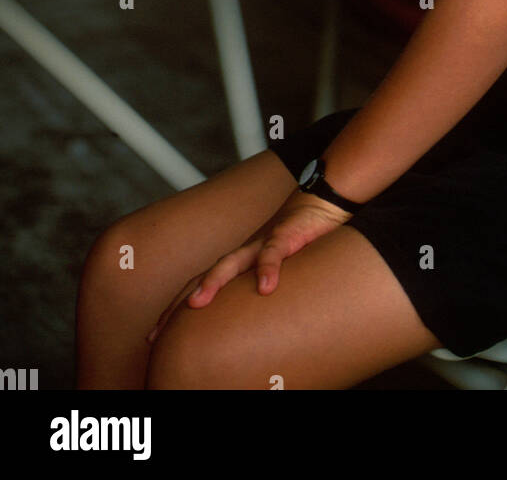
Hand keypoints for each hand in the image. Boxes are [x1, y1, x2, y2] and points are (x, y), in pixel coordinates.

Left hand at [145, 192, 350, 343]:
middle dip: (180, 302)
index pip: (200, 286)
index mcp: (239, 263)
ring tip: (198, 302)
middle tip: (159, 330)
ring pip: (231, 263)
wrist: (319, 203)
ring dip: (213, 282)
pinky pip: (274, 253)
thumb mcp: (277, 269)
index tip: (155, 335)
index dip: (177, 308)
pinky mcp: (285, 236)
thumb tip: (252, 320)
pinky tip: (266, 287)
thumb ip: (262, 290)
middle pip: (204, 277)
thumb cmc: (298, 241)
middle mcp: (243, 254)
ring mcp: (261, 244)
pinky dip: (268, 269)